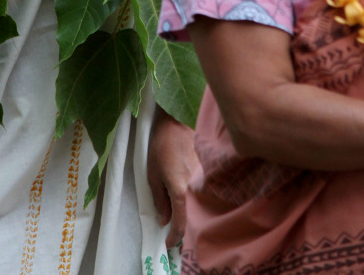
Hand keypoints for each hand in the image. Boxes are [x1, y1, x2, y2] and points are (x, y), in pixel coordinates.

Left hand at [146, 107, 197, 247]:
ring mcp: (205, 179)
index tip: (169, 242)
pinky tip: (194, 198)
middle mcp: (196, 187)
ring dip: (194, 213)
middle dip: (186, 228)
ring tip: (185, 215)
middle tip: (176, 232)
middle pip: (195, 217)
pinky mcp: (210, 171)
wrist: (179, 121)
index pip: (181, 223)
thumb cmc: (162, 145)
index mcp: (180, 190)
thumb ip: (159, 199)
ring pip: (202, 205)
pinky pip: (206, 192)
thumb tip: (164, 220)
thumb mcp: (153, 174)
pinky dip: (200, 199)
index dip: (175, 237)